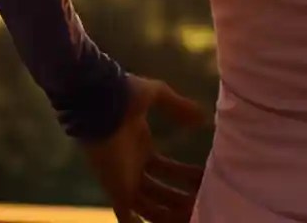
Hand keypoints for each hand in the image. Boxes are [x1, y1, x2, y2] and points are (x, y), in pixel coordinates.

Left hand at [81, 75, 207, 222]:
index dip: (185, 176)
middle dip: (180, 199)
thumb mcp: (157, 95)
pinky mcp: (116, 188)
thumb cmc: (123, 95)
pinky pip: (127, 216)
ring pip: (148, 207)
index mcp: (140, 149)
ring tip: (193, 216)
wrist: (99, 100)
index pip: (167, 170)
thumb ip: (178, 107)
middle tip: (203, 203)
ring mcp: (123, 180)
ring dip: (168, 213)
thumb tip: (201, 118)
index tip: (206, 177)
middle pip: (158, 192)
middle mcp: (132, 168)